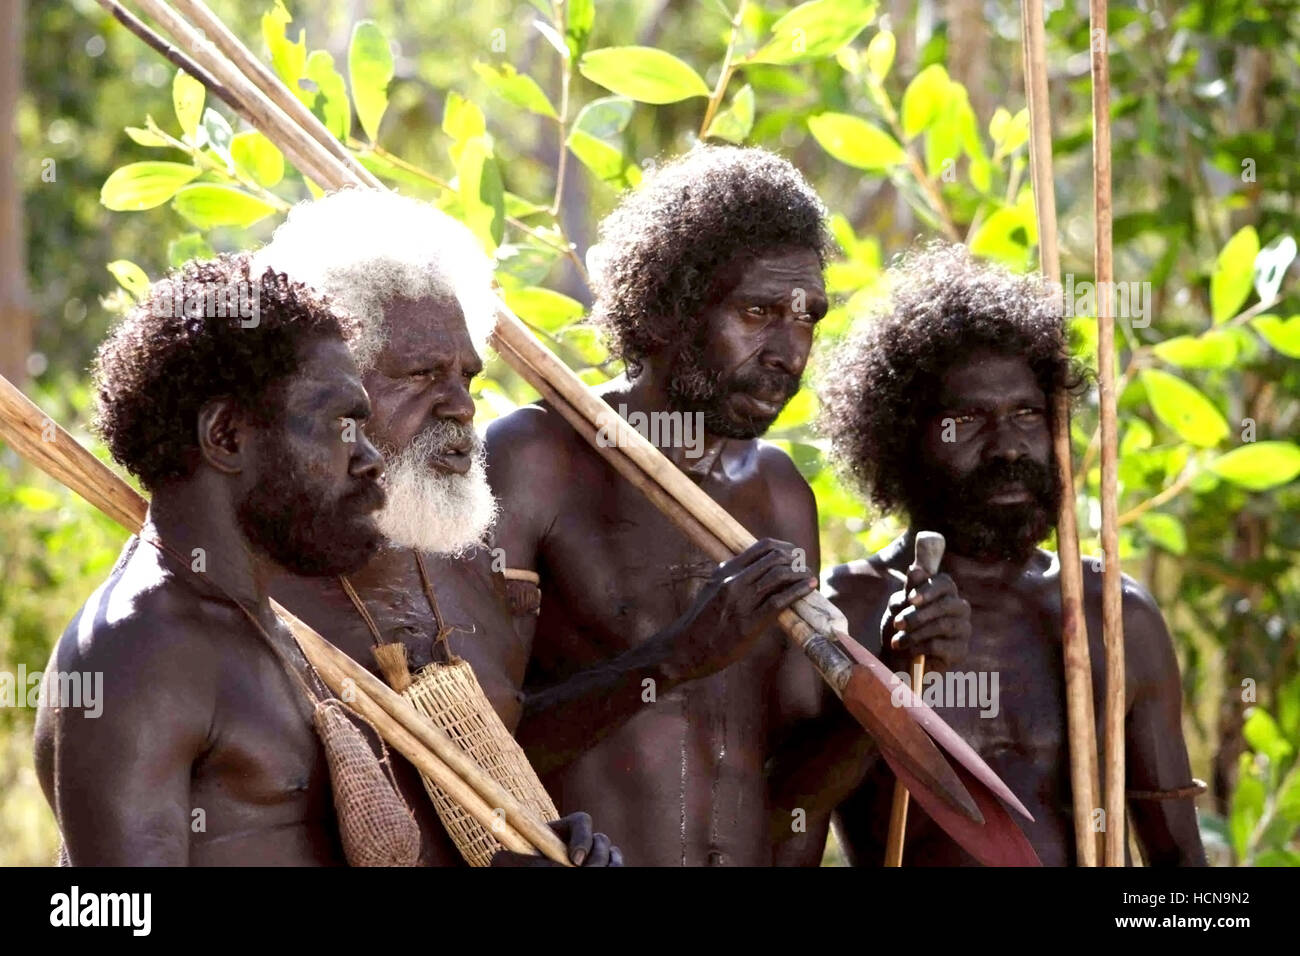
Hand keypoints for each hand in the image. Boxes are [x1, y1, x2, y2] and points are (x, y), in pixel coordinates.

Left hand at [489, 811, 623, 866]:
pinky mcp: (604, 865)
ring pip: (613, 854)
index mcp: (562, 830)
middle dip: (596, 858)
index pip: (581, 822)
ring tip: (598, 875)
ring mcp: (596, 854)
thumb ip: (510, 856)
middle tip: (586, 873)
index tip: (574, 860)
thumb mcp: (513, 858)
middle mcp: (583, 839)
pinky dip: (615, 867)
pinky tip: (607, 874)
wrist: (534, 864)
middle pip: (601, 840)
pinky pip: (618, 864)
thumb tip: (501, 855)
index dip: (582, 838)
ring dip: (609, 865)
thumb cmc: (521, 863)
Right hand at [666, 538, 816, 681]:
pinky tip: (809, 589)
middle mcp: (733, 581)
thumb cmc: (701, 622)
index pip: (761, 547)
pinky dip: (798, 592)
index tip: (795, 554)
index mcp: (725, 570)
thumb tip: (756, 571)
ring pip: (779, 576)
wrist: (685, 649)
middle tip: (806, 568)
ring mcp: (741, 601)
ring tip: (811, 578)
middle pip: (775, 558)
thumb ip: (731, 578)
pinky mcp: (748, 623)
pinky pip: (779, 601)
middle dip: (796, 560)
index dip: (785, 547)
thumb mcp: (712, 589)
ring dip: (801, 575)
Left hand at [879, 563, 969, 669]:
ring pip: (942, 625)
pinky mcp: (961, 650)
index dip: (928, 590)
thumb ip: (909, 589)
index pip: (945, 583)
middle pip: (945, 605)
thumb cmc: (901, 627)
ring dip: (915, 634)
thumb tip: (915, 569)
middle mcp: (960, 608)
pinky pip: (941, 646)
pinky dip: (920, 648)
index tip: (910, 599)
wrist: (899, 659)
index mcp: (946, 592)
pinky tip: (910, 651)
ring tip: (898, 641)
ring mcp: (963, 629)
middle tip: (897, 624)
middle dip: (917, 615)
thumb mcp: (899, 605)